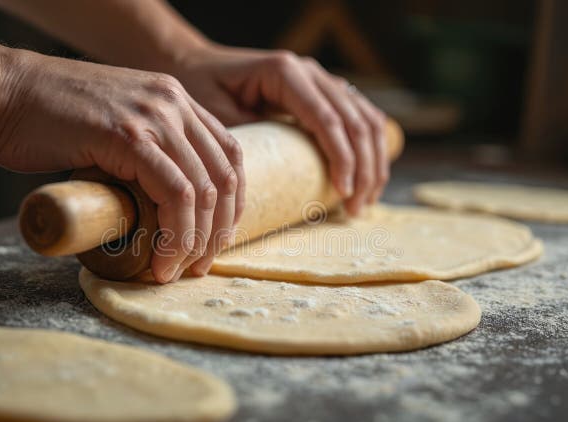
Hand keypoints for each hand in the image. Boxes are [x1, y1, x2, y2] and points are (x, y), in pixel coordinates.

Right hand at [0, 50, 243, 282]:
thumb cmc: (43, 118)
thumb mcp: (113, 126)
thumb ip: (143, 151)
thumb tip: (158, 205)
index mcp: (174, 99)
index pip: (229, 156)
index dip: (230, 206)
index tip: (213, 241)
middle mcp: (173, 102)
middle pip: (224, 177)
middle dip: (218, 231)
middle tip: (198, 266)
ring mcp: (153, 115)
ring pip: (204, 190)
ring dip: (196, 241)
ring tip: (176, 270)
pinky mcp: (127, 136)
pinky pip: (174, 194)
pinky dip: (175, 234)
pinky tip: (160, 260)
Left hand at [171, 45, 390, 214]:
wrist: (194, 66)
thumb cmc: (200, 91)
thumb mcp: (215, 115)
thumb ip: (246, 139)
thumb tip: (271, 182)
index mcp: (285, 72)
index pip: (327, 119)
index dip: (342, 158)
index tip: (343, 193)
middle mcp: (309, 71)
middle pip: (356, 121)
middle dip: (363, 169)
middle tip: (355, 209)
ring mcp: (320, 80)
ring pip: (367, 120)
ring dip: (373, 162)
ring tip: (363, 202)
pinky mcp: (324, 94)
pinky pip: (362, 118)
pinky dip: (372, 149)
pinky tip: (369, 179)